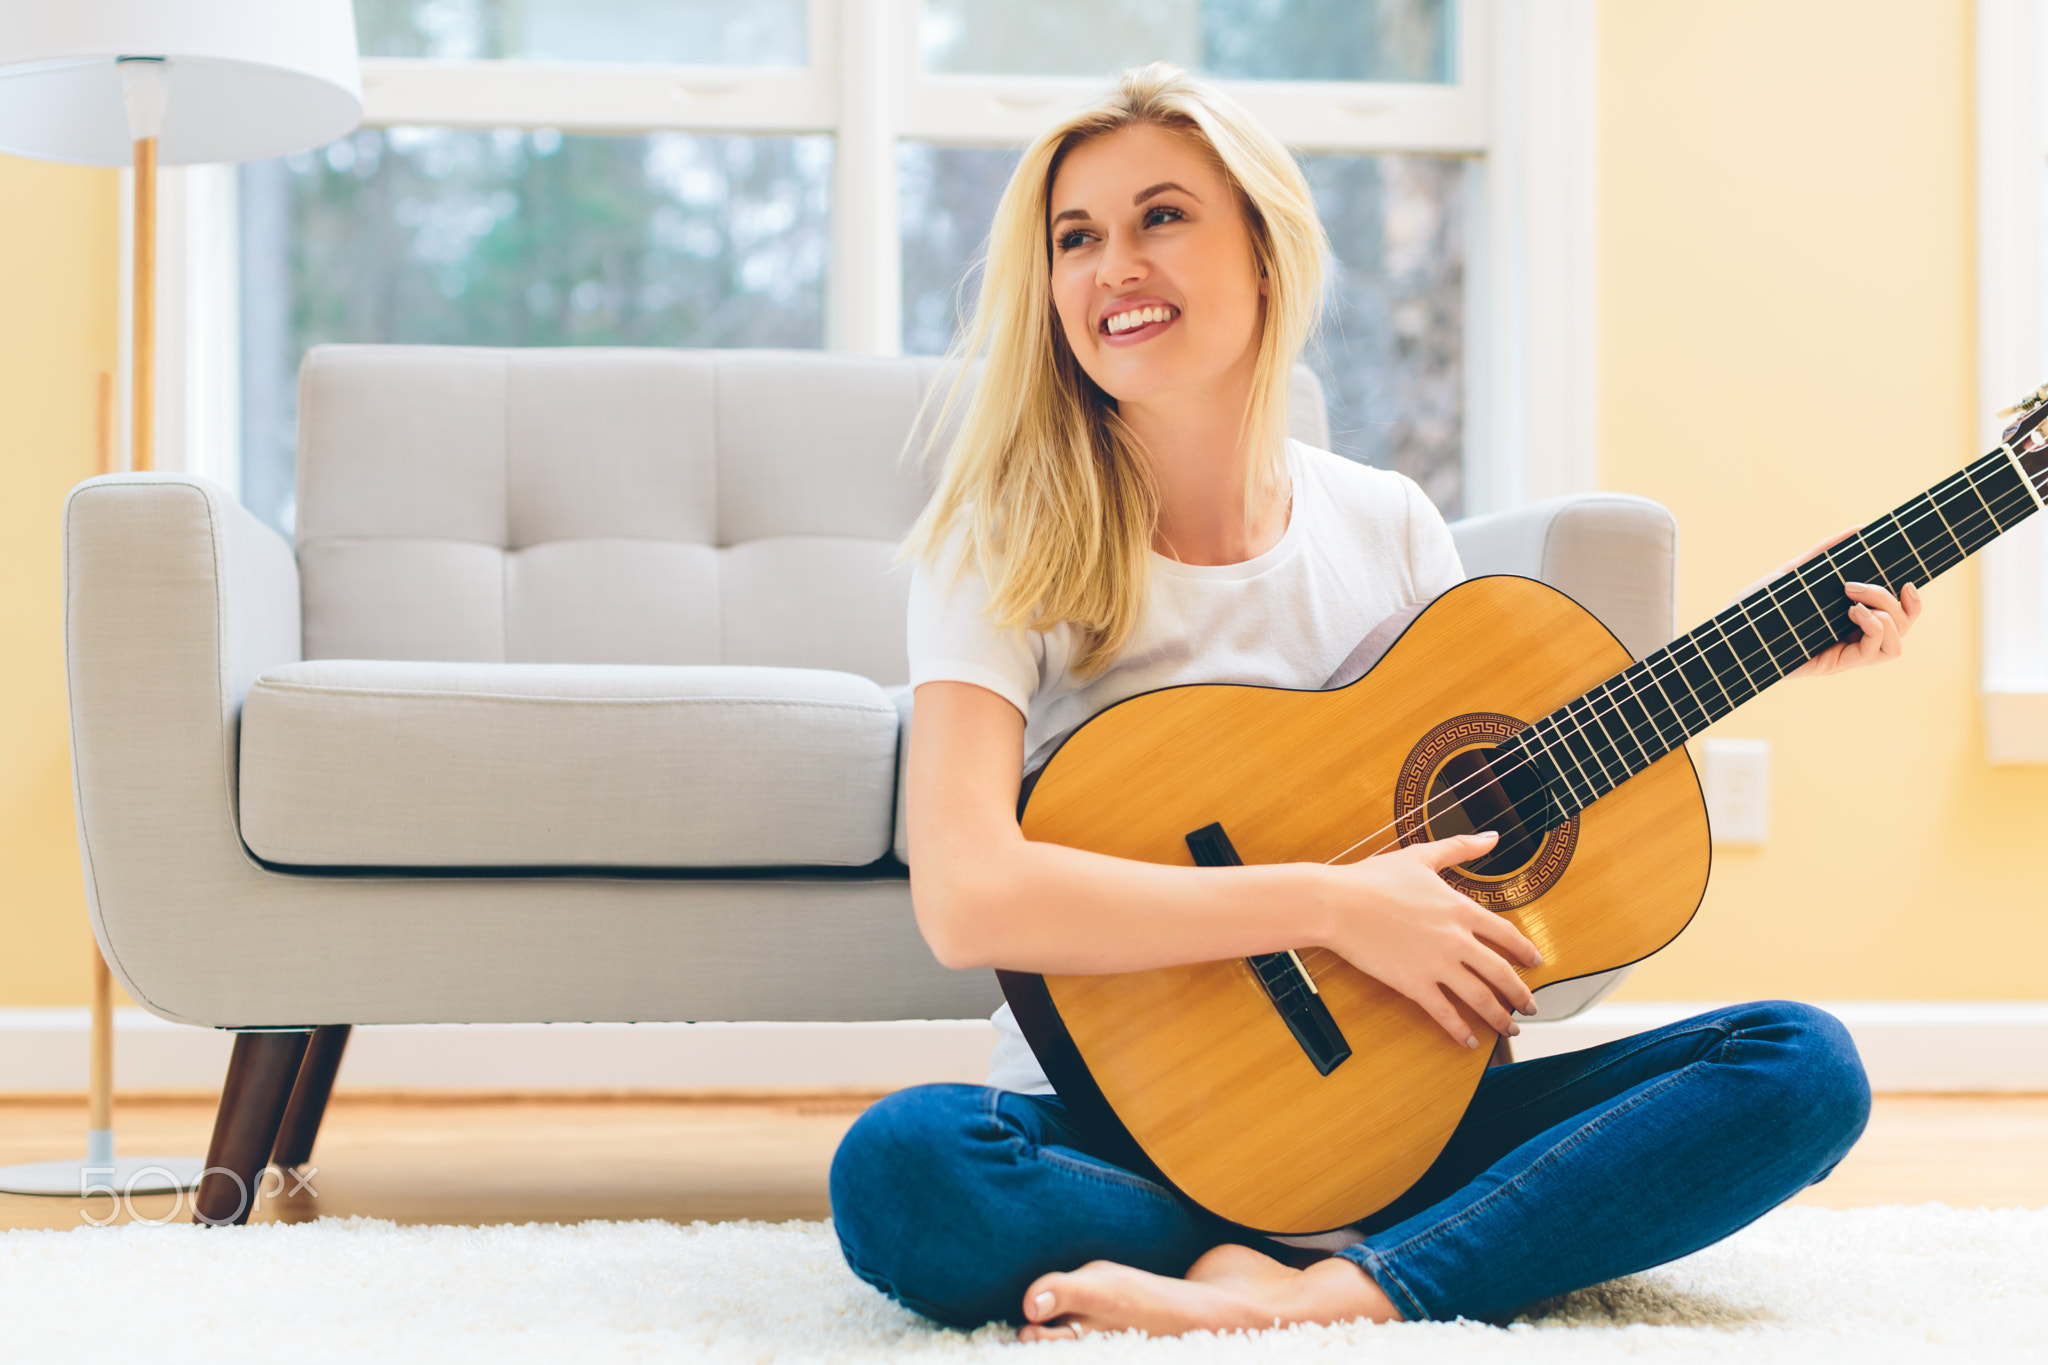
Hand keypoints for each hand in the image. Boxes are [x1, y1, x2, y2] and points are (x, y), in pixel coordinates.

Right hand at [1323, 831, 1540, 1048]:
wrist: (1338, 904)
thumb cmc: (1374, 878)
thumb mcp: (1422, 856)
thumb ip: (1461, 847)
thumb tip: (1492, 837)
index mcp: (1461, 909)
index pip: (1506, 935)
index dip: (1526, 952)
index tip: (1537, 964)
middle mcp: (1456, 940)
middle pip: (1501, 973)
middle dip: (1520, 994)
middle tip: (1531, 1007)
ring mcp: (1437, 965)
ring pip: (1480, 998)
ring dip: (1500, 1017)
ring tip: (1510, 1028)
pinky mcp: (1414, 985)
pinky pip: (1445, 1013)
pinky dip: (1460, 1030)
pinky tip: (1469, 1041)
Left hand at [1742, 527, 1923, 678]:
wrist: (1727, 633)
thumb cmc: (1756, 605)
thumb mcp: (1793, 573)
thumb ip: (1824, 553)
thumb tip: (1859, 528)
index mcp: (1848, 618)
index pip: (1898, 614)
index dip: (1913, 601)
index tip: (1907, 581)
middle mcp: (1851, 638)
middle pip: (1904, 626)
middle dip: (1893, 600)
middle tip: (1854, 585)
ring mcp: (1845, 654)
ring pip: (1897, 645)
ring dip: (1888, 616)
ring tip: (1853, 603)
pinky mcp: (1835, 665)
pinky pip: (1877, 652)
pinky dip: (1876, 629)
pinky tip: (1854, 613)